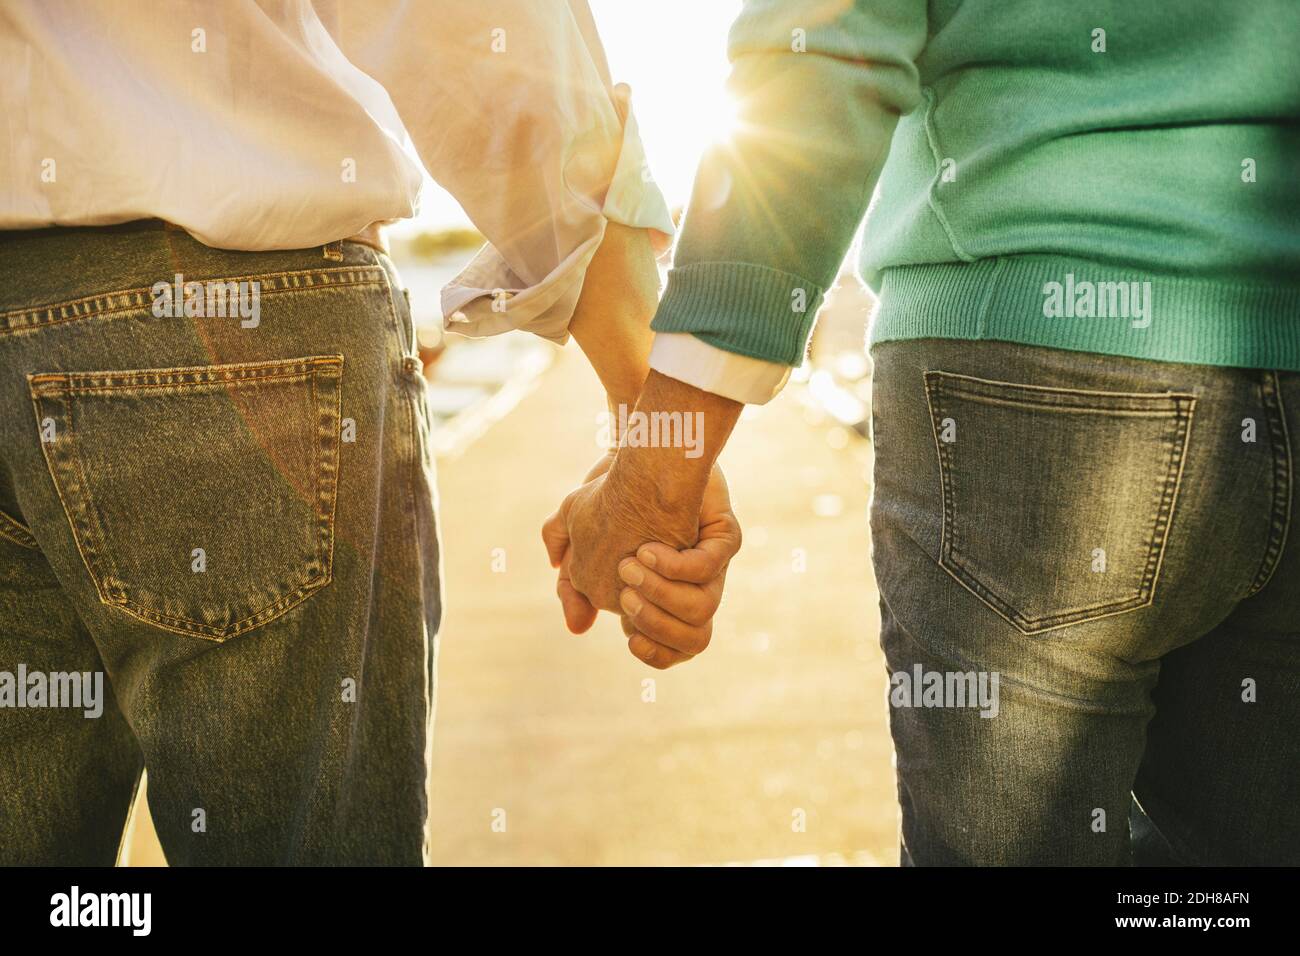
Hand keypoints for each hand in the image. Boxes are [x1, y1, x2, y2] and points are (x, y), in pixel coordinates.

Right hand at [542, 461, 740, 666]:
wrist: (637, 453)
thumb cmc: (610, 498)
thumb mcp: (577, 541)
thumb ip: (570, 583)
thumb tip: (576, 627)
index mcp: (663, 600)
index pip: (670, 650)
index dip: (651, 650)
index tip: (628, 634)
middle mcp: (692, 588)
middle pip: (694, 639)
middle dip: (656, 625)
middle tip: (626, 592)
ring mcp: (711, 564)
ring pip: (704, 608)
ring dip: (664, 596)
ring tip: (632, 566)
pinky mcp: (723, 535)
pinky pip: (712, 565)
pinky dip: (680, 566)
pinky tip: (649, 548)